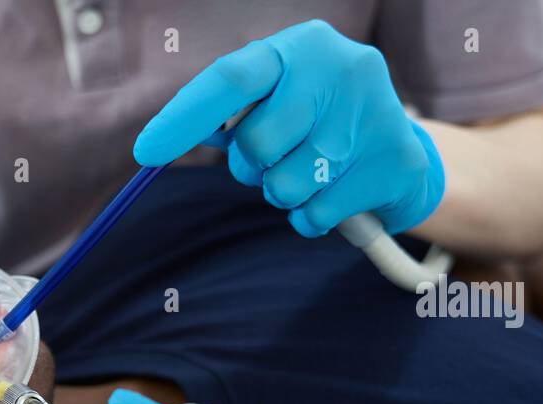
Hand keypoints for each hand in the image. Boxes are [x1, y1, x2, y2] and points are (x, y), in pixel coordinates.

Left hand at [134, 19, 442, 237]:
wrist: (397, 149)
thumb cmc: (316, 122)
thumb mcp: (278, 100)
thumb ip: (231, 113)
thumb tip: (160, 142)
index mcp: (302, 47)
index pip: (231, 79)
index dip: (184, 118)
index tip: (145, 152)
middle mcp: (343, 69)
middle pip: (256, 144)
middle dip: (252, 167)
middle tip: (276, 159)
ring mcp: (374, 115)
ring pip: (286, 185)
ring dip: (284, 194)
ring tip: (310, 174)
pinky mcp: (394, 162)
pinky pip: (316, 213)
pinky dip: (311, 217)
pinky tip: (332, 194)